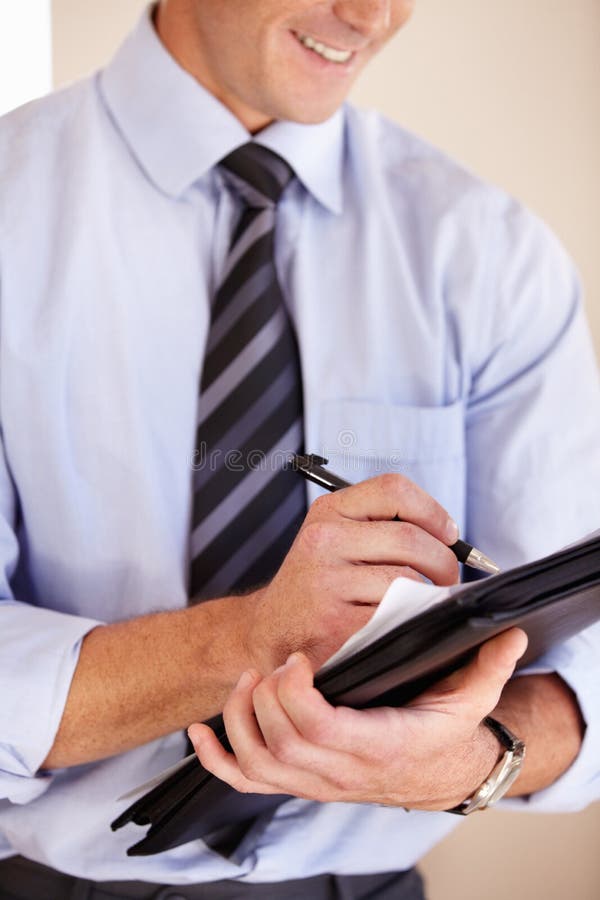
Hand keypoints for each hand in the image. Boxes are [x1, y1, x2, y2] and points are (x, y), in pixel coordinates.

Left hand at [188, 628, 527, 810]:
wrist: (431, 773)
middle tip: (273, 661)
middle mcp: (339, 772)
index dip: (298, 693)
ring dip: (240, 719)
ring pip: (258, 762)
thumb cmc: (442, 731)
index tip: (299, 658)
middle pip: (280, 743)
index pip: (319, 729)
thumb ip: (487, 666)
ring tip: (248, 680)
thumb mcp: (469, 699)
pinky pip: (245, 781)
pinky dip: (217, 758)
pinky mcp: (298, 781)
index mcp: (376, 747)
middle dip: (266, 698)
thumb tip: (509, 634)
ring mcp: (314, 781)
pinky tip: (200, 733)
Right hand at [240, 473, 460, 673]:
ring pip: (406, 579)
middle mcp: (323, 539)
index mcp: (329, 511)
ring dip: (428, 595)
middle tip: (446, 578)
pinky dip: (409, 619)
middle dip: (443, 561)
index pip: (394, 489)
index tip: (448, 534)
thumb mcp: (335, 538)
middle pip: (410, 538)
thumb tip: (448, 537)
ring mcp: (326, 582)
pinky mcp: (334, 623)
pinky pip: (394, 615)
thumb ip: (380, 526)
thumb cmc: (317, 583)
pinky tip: (401, 623)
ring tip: (424, 602)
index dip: (432, 511)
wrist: (271, 630)